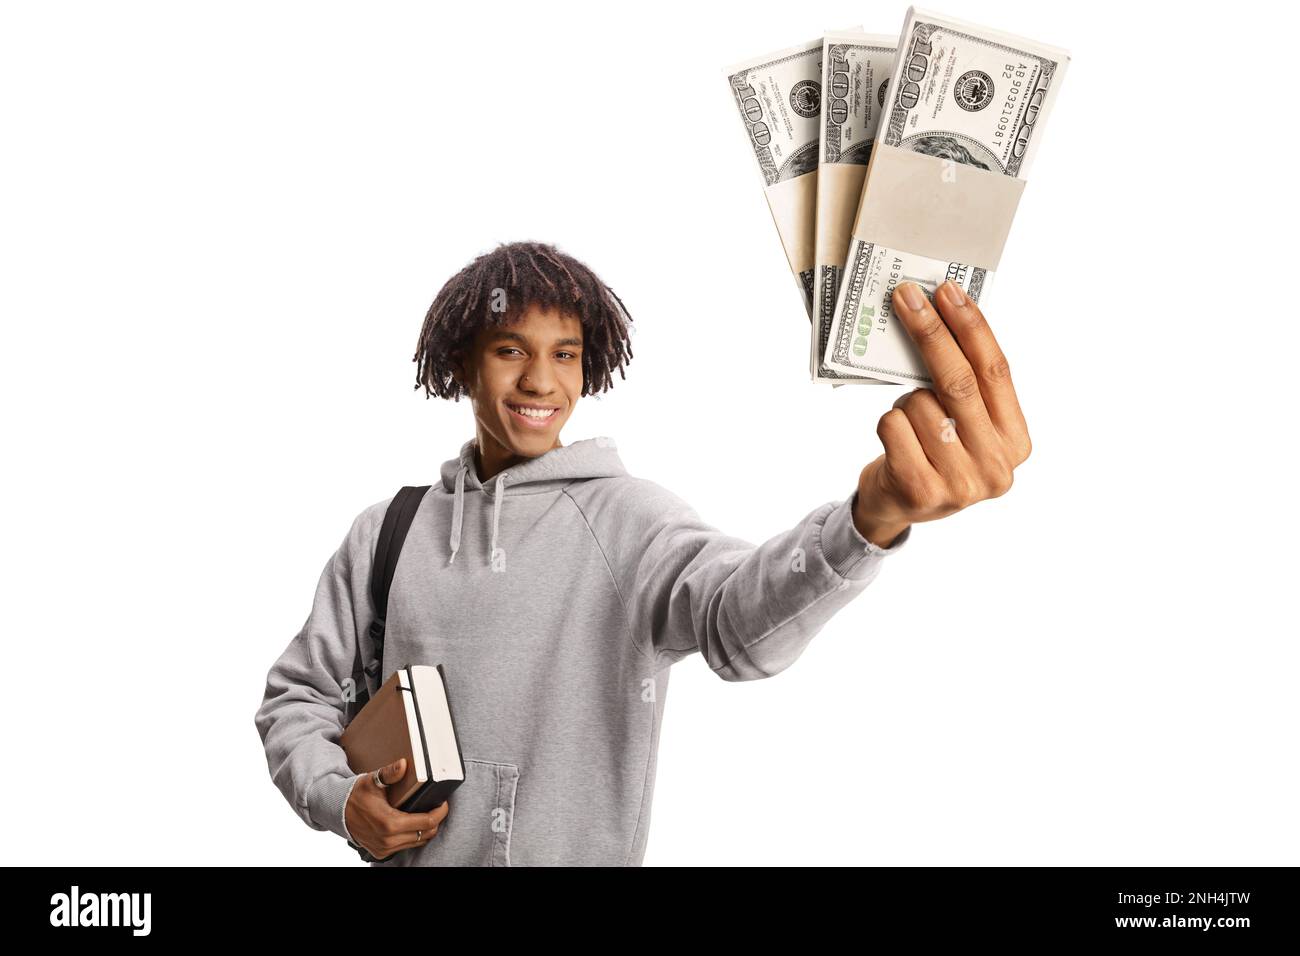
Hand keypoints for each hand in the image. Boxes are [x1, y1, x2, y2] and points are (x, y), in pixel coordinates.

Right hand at [345, 757, 449, 858]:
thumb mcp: (372, 781)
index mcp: (389, 823)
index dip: (440, 813)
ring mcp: (384, 848)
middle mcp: (388, 840)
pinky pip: (406, 846)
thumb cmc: (356, 795)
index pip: (426, 823)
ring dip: (425, 829)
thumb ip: (390, 774)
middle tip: (437, 806)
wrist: (337, 811)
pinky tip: (413, 823)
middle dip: (435, 820)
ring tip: (427, 813)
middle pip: (426, 834)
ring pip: (418, 842)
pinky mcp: (381, 852)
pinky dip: (413, 836)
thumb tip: (403, 764)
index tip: (444, 803)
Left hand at [853, 279, 1031, 547]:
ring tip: (909, 421)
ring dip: (905, 399)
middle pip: (959, 381)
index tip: (947, 291)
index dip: (971, 327)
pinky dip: (888, 422)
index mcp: (1016, 441)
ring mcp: (960, 483)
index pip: (996, 370)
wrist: (898, 507)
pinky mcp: (920, 490)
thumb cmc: (933, 452)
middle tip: (906, 297)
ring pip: (920, 404)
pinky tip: (895, 439)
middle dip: (930, 332)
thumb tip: (942, 315)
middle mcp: (996, 466)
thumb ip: (967, 387)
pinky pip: (893, 426)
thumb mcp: (965, 424)